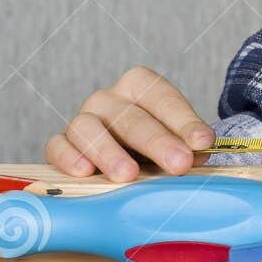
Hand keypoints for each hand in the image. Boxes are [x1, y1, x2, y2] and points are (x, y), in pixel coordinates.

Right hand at [45, 65, 214, 181]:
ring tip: (128, 175)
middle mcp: (108, 98)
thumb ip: (186, 146)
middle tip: (180, 164)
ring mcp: (82, 119)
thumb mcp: (173, 143)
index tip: (203, 142)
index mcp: (139, 86)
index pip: (162, 97)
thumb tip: (202, 153)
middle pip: (130, 116)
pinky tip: (84, 172)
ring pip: (88, 127)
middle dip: (158, 142)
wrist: (118, 159)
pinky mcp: (60, 144)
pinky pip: (58, 146)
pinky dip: (69, 158)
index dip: (184, 120)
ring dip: (109, 151)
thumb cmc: (150, 149)